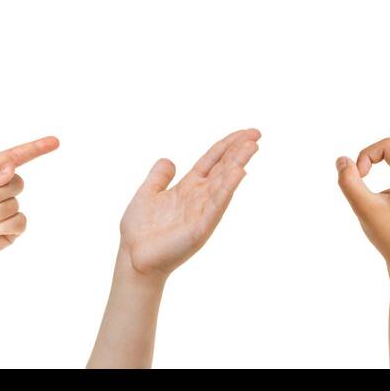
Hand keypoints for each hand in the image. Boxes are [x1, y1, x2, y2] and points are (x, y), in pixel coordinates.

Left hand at [117, 128, 260, 279]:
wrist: (133, 258)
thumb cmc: (140, 230)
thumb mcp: (148, 193)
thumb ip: (159, 177)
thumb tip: (168, 160)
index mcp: (188, 187)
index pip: (213, 160)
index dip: (228, 144)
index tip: (247, 133)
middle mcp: (199, 197)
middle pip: (223, 168)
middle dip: (239, 150)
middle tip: (257, 134)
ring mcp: (202, 212)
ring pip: (224, 183)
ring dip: (237, 164)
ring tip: (251, 147)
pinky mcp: (200, 227)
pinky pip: (216, 205)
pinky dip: (227, 189)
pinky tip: (238, 174)